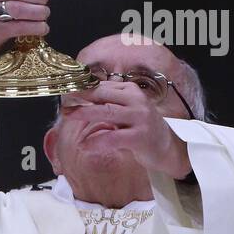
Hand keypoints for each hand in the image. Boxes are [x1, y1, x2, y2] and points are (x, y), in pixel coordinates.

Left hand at [62, 80, 191, 178]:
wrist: (168, 148)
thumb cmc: (142, 128)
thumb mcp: (128, 110)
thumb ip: (110, 102)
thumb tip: (82, 95)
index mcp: (132, 91)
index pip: (103, 86)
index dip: (83, 88)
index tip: (67, 91)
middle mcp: (137, 101)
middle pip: (102, 95)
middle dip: (81, 98)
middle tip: (64, 104)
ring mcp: (140, 118)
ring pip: (106, 112)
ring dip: (84, 114)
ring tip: (68, 116)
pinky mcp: (140, 137)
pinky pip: (113, 137)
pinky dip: (96, 141)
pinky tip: (85, 145)